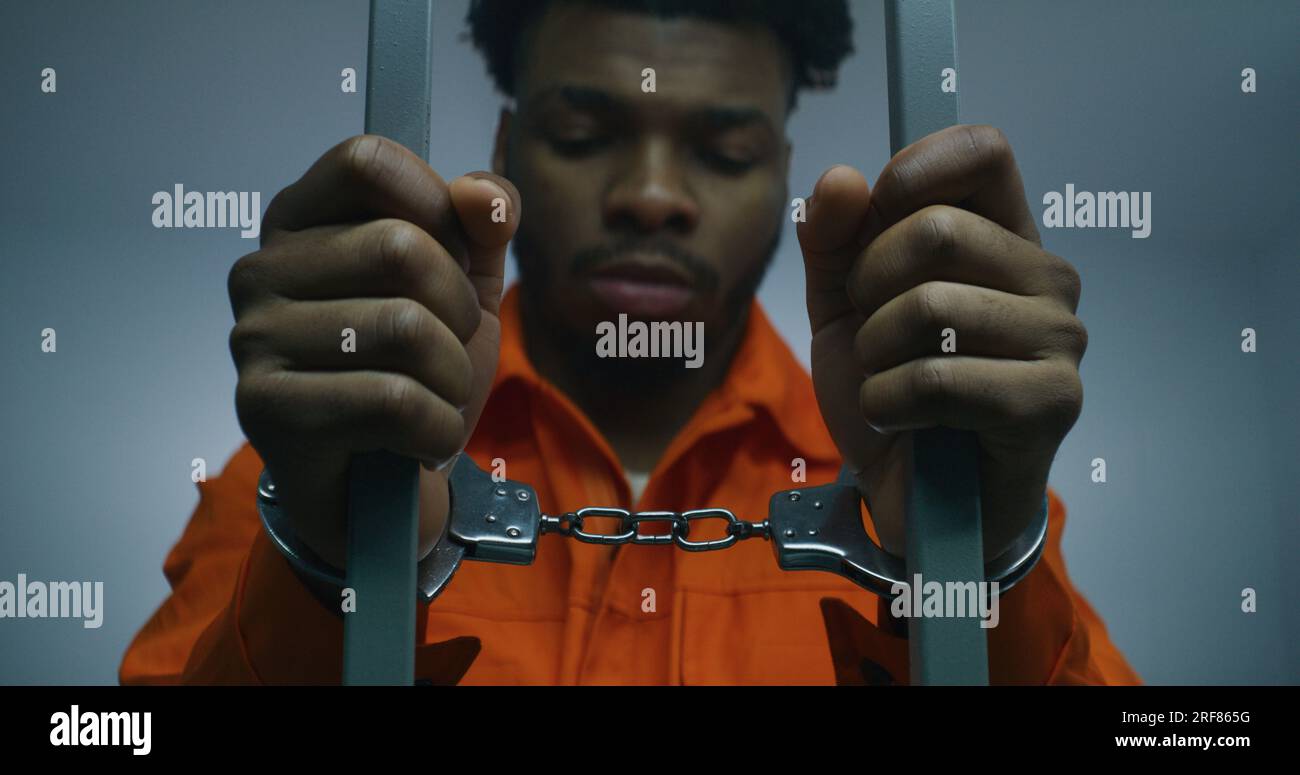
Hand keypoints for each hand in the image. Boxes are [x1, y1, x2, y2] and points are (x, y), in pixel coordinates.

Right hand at [228, 135, 519, 568]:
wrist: (382, 490)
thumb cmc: (417, 375)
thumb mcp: (464, 291)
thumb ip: (482, 230)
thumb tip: (484, 195)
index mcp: (301, 222)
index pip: (367, 160)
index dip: (436, 204)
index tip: (454, 259)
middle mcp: (261, 270)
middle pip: (401, 246)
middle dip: (458, 309)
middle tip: (450, 351)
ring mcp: (254, 338)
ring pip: (406, 328)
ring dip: (453, 378)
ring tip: (435, 399)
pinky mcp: (266, 408)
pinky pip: (393, 400)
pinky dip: (436, 428)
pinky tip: (419, 441)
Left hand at [797, 125, 1085, 558]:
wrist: (908, 498)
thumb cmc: (888, 392)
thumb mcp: (841, 308)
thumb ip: (832, 241)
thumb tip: (841, 179)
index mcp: (1002, 237)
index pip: (983, 152)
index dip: (914, 170)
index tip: (873, 212)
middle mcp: (1045, 277)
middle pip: (936, 228)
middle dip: (867, 285)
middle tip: (870, 334)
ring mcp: (1060, 338)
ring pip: (930, 305)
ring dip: (874, 355)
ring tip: (887, 383)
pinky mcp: (1052, 402)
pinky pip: (937, 378)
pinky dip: (887, 404)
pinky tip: (899, 422)